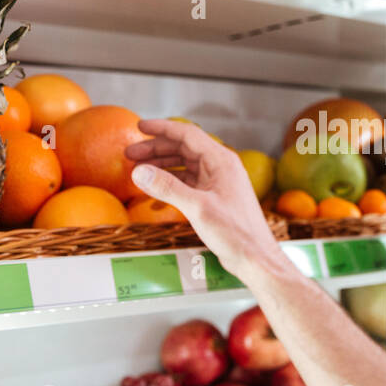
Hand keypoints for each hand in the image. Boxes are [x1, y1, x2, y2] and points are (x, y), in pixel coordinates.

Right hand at [125, 119, 284, 281]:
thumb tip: (139, 171)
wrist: (255, 257)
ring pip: (184, 165)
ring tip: (137, 171)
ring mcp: (217, 182)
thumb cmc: (235, 232)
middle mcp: (220, 167)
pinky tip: (153, 192)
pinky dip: (170, 184)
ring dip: (161, 166)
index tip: (139, 127)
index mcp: (221, 161)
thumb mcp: (197, 208)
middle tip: (130, 154)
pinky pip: (188, 183)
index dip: (162, 129)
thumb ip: (167, 187)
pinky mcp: (213, 198)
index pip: (188, 134)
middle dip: (156, 149)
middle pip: (183, 148)